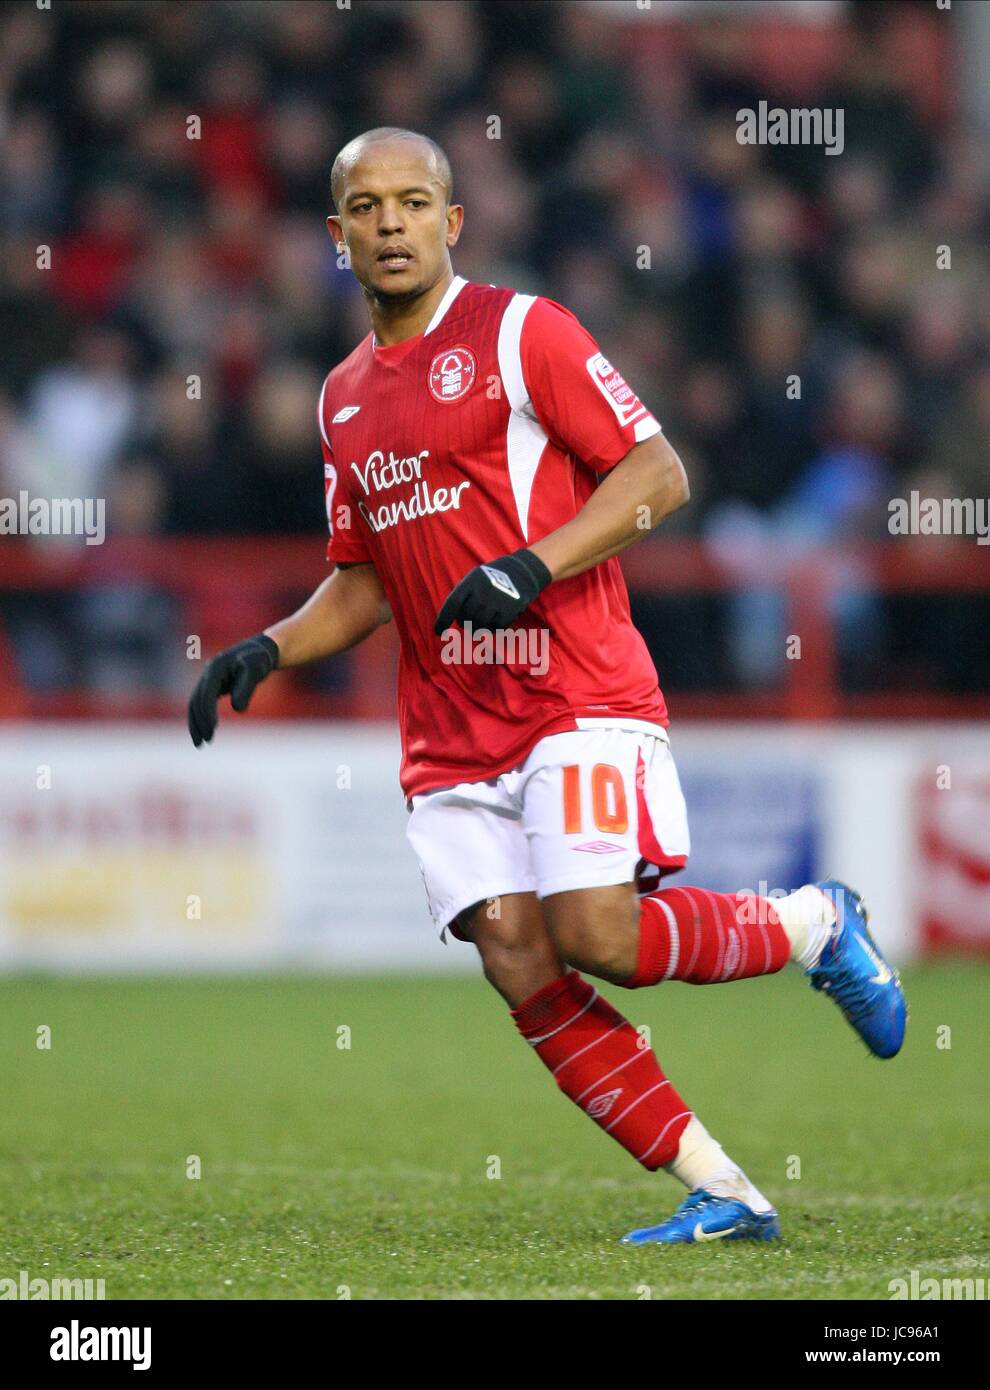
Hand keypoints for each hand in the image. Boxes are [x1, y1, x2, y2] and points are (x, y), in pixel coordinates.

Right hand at [188, 633, 278, 746]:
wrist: (259, 652)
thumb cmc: (258, 661)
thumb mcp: (255, 672)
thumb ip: (246, 689)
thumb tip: (237, 709)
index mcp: (215, 668)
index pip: (206, 693)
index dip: (207, 712)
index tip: (213, 729)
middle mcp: (207, 674)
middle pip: (196, 701)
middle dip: (198, 722)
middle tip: (204, 743)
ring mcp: (207, 680)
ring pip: (195, 704)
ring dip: (196, 724)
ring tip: (201, 744)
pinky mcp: (212, 687)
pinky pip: (202, 704)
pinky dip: (201, 718)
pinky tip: (206, 732)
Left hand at [434, 548, 551, 633]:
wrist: (522, 571)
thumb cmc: (492, 577)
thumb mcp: (473, 578)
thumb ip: (462, 595)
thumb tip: (451, 618)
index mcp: (470, 583)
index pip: (452, 604)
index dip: (442, 620)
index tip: (438, 632)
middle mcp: (482, 592)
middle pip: (465, 619)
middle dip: (464, 623)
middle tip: (468, 620)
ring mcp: (496, 602)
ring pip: (479, 626)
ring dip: (478, 627)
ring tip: (483, 620)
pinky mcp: (510, 610)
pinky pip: (495, 628)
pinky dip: (493, 628)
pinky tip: (496, 619)